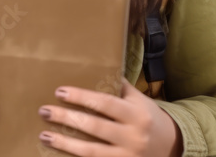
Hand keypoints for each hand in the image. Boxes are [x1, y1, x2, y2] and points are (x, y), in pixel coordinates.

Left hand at [37, 76, 182, 156]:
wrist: (171, 146)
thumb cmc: (148, 118)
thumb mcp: (139, 100)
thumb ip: (119, 87)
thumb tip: (95, 67)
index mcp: (136, 114)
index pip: (105, 103)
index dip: (81, 97)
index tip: (59, 92)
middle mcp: (133, 136)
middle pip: (94, 126)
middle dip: (66, 118)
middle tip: (44, 111)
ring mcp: (127, 156)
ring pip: (91, 151)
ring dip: (65, 143)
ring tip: (45, 135)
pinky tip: (59, 153)